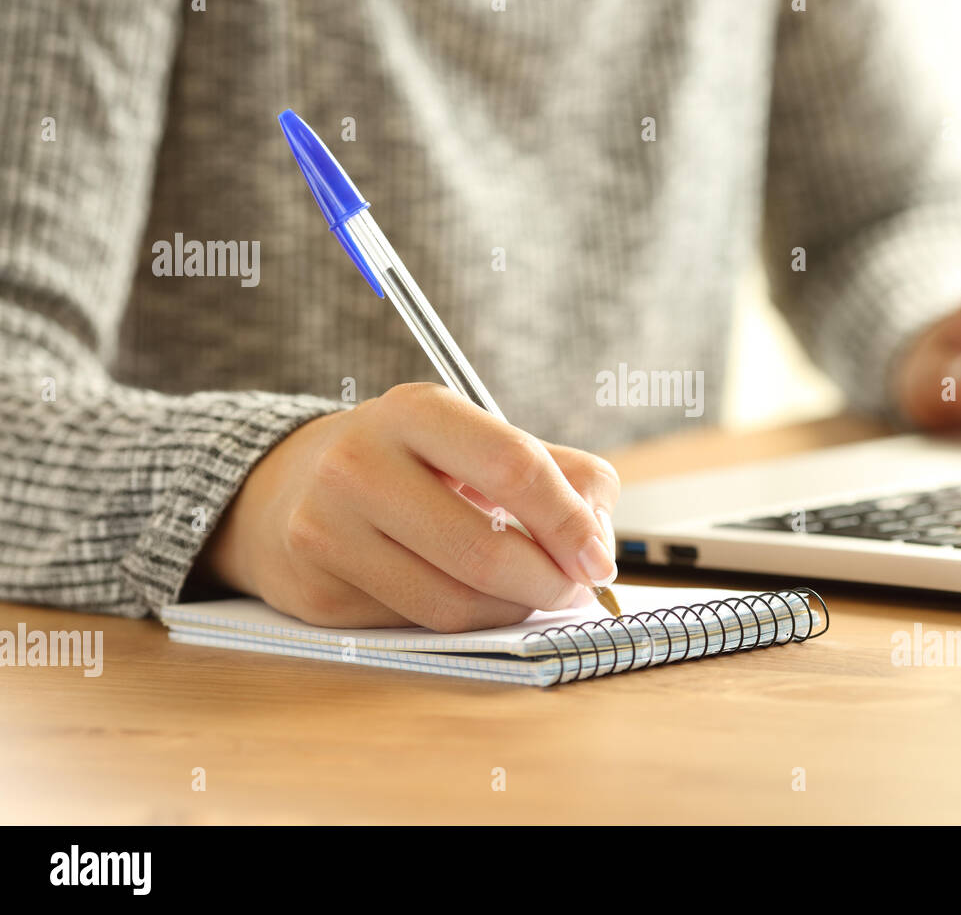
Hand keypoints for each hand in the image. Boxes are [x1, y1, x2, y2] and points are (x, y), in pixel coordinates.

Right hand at [197, 383, 619, 631]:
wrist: (285, 488)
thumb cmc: (407, 463)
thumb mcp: (472, 439)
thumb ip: (555, 470)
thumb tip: (599, 535)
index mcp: (415, 410)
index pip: (513, 466)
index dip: (569, 521)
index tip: (599, 559)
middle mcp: (359, 464)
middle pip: (485, 548)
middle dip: (549, 581)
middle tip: (575, 589)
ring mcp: (328, 530)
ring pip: (455, 602)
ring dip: (513, 609)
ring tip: (531, 592)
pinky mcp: (316, 590)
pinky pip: (420, 625)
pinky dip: (468, 621)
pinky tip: (475, 599)